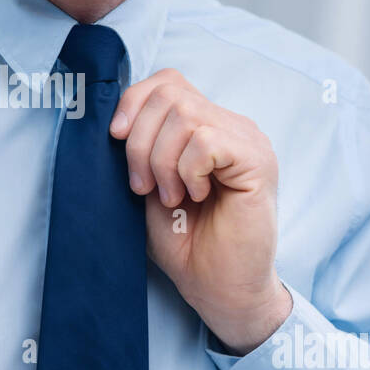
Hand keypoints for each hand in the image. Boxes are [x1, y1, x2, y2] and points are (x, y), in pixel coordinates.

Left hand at [110, 69, 291, 354]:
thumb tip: (112, 118)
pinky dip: (187, 170)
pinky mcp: (257, 162)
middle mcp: (232, 126)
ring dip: (162, 161)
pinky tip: (195, 196)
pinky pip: (206, 140)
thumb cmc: (185, 242)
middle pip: (170, 93)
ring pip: (185, 115)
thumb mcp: (148, 184)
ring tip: (171, 196)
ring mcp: (248, 141)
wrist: (217, 288)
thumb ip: (139, 146)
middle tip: (144, 186)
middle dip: (140, 141)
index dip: (133, 103)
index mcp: (207, 126)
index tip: (115, 141)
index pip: (167, 81)